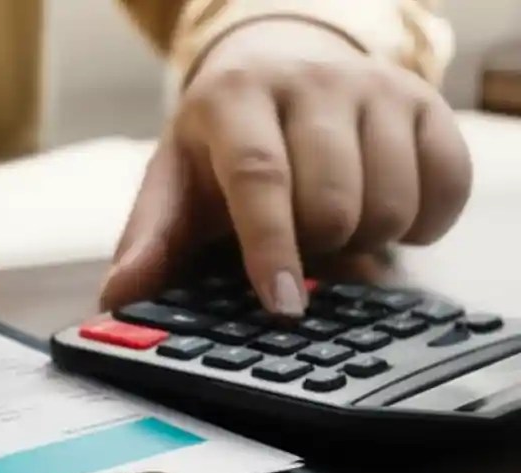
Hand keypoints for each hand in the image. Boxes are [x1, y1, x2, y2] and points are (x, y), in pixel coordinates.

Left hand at [99, 19, 472, 314]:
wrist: (280, 72)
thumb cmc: (222, 144)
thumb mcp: (177, 184)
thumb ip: (149, 241)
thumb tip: (119, 297)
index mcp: (235, 98)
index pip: (259, 176)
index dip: (271, 248)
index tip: (283, 306)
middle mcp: (308, 81)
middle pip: (331, 201)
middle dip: (315, 250)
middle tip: (298, 250)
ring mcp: (374, 87)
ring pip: (391, 200)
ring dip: (365, 242)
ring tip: (332, 231)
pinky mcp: (426, 101)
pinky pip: (447, 187)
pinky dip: (420, 224)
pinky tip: (383, 217)